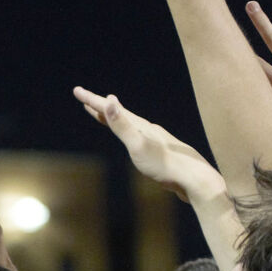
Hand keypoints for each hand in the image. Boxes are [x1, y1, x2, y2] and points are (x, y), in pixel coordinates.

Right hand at [72, 87, 220, 199]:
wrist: (194, 180)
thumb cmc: (165, 166)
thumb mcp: (138, 146)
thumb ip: (123, 126)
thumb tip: (108, 100)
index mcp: (140, 126)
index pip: (111, 109)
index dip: (92, 100)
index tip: (76, 90)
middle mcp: (147, 129)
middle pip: (119, 114)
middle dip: (100, 106)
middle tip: (85, 98)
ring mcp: (154, 140)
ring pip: (129, 125)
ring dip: (114, 118)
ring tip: (106, 112)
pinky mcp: (159, 152)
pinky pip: (136, 137)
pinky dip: (127, 132)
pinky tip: (132, 137)